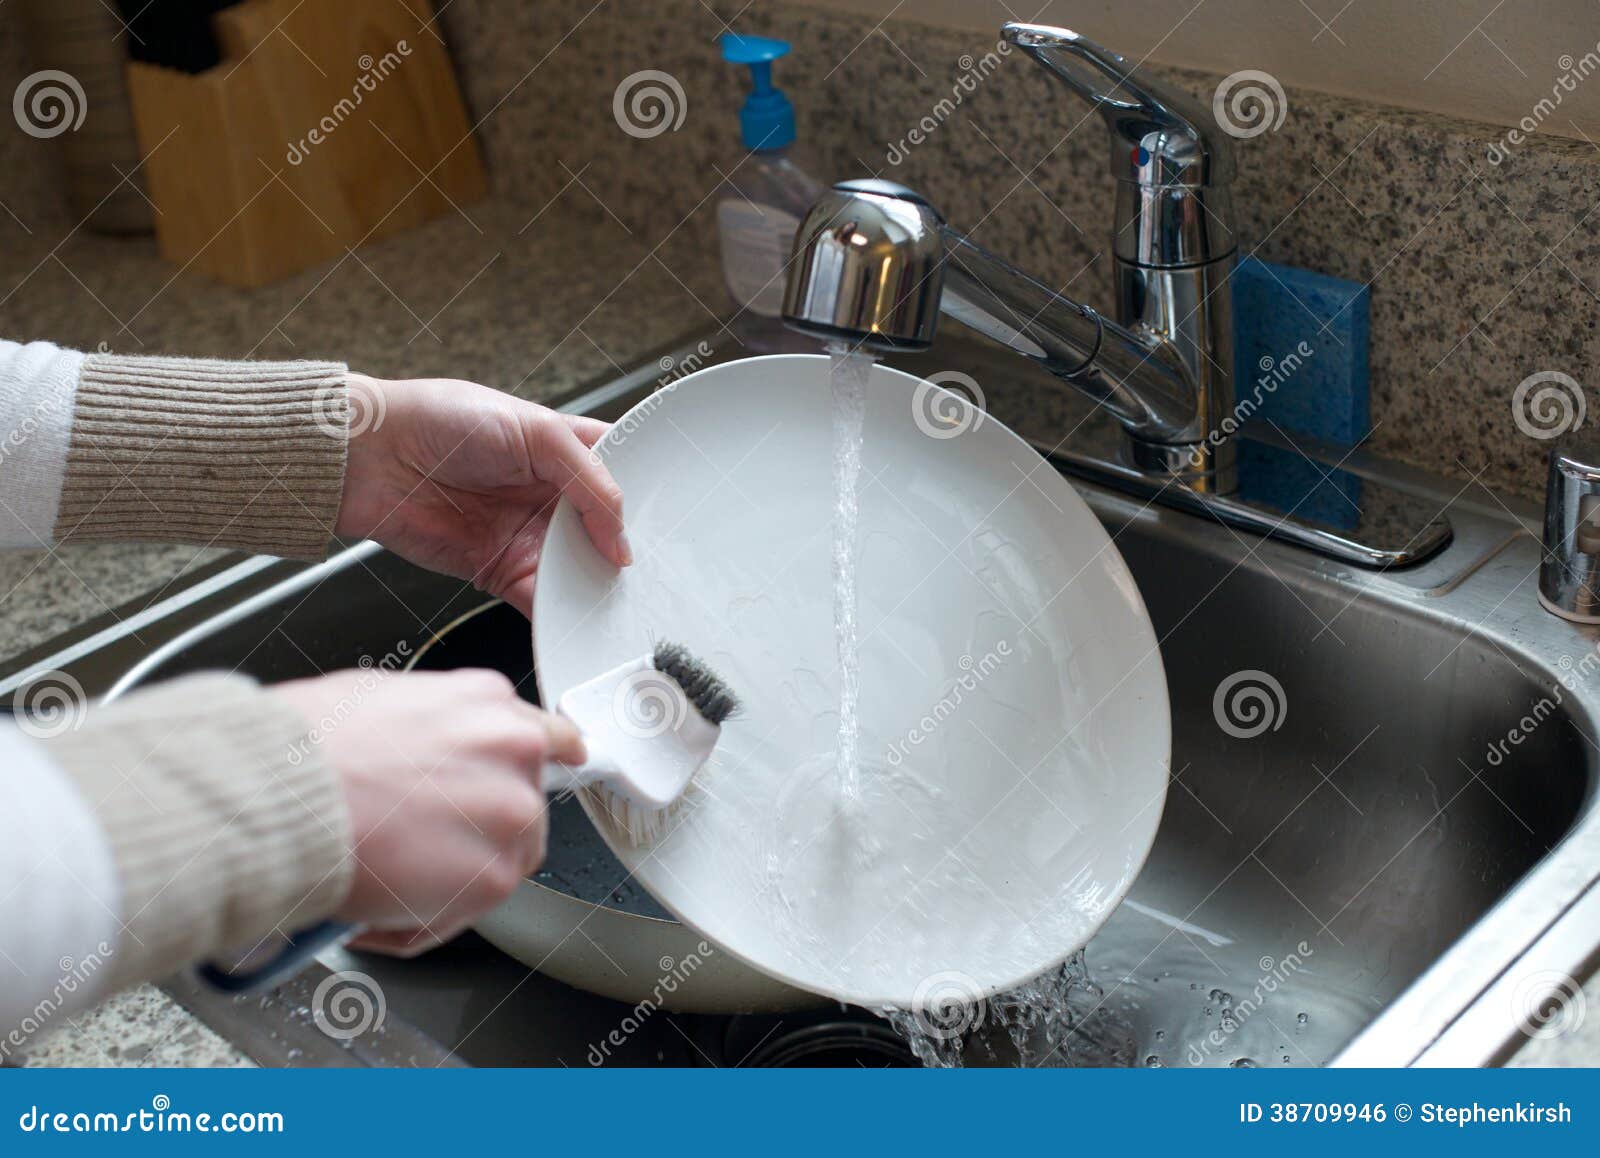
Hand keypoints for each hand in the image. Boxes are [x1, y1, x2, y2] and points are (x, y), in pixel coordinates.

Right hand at [273, 668, 583, 955]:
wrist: (277, 795)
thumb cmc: (303, 749)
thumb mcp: (377, 699)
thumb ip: (430, 727)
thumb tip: (425, 752)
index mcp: (485, 701)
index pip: (544, 736)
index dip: (534, 766)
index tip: (544, 779)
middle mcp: (512, 750)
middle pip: (521, 808)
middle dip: (474, 834)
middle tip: (413, 845)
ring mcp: (510, 814)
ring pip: (499, 863)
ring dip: (448, 881)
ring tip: (381, 877)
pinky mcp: (493, 877)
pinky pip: (464, 913)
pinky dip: (418, 922)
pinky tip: (373, 905)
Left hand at [335, 374, 630, 615]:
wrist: (371, 457)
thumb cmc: (441, 419)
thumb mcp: (536, 430)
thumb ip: (588, 481)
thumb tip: (619, 537)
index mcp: (567, 450)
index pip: (624, 475)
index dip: (648, 498)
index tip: (672, 522)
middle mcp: (552, 495)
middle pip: (607, 531)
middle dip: (627, 551)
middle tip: (652, 569)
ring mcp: (528, 534)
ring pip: (579, 568)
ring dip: (597, 584)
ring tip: (621, 596)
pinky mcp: (501, 570)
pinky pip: (540, 596)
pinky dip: (559, 609)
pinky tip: (578, 614)